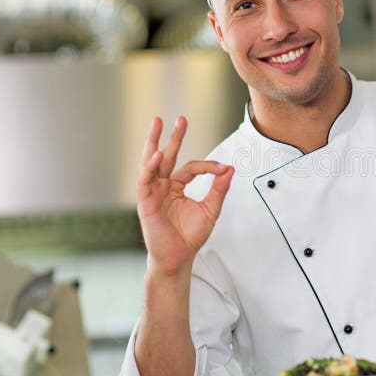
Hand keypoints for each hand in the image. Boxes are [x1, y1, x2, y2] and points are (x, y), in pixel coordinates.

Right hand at [137, 116, 233, 276]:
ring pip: (151, 162)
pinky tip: (156, 155)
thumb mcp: (210, 209)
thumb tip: (230, 169)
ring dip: (154, 142)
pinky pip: (145, 181)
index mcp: (177, 186)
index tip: (223, 169)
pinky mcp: (146, 201)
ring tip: (157, 123)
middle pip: (167, 156)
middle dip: (172, 137)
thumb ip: (219, 189)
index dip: (209, 166)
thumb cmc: (190, 236)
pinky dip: (150, 167)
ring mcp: (153, 192)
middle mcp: (163, 186)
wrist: (179, 257)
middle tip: (179, 118)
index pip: (192, 167)